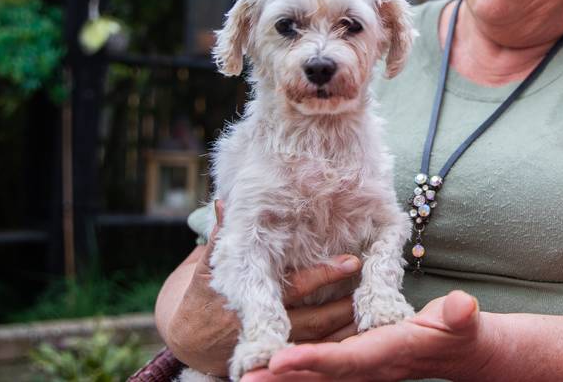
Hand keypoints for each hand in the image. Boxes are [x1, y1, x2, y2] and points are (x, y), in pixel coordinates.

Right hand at [159, 201, 361, 374]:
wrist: (188, 342)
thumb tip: (225, 202)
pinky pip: (313, 354)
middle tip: (374, 288)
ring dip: (346, 327)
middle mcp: (262, 325)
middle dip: (345, 304)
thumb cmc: (202, 296)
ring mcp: (271, 346)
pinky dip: (335, 344)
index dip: (324, 274)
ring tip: (373, 310)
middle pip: (313, 318)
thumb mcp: (208, 265)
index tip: (353, 261)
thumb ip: (222, 235)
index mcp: (248, 297)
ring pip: (318, 340)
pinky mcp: (278, 360)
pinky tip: (357, 332)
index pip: (294, 285)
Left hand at [241, 290, 490, 381]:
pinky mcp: (353, 365)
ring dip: (280, 378)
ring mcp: (360, 370)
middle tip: (245, 376)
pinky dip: (291, 373)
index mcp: (388, 352)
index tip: (280, 360)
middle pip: (320, 376)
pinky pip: (319, 373)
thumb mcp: (462, 321)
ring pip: (315, 377)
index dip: (314, 362)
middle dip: (283, 377)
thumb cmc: (458, 330)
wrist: (458, 351)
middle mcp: (369, 367)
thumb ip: (460, 315)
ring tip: (243, 376)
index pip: (347, 360)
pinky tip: (264, 370)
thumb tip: (463, 306)